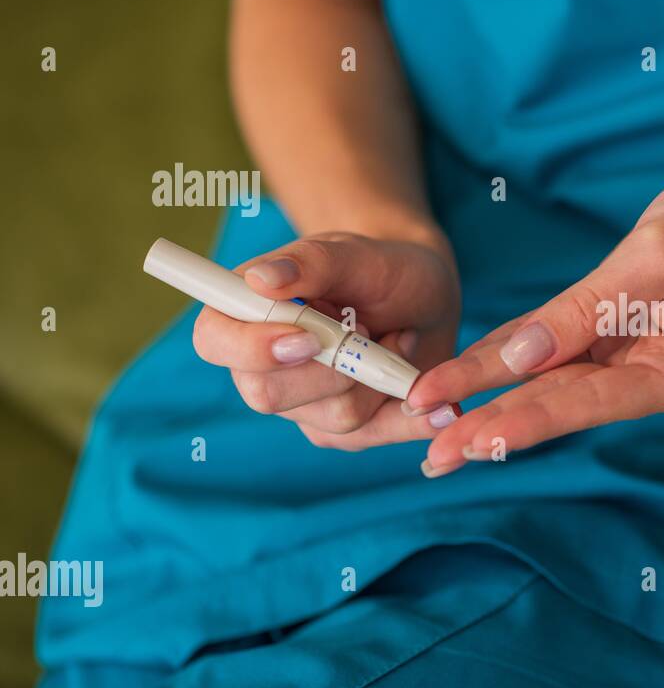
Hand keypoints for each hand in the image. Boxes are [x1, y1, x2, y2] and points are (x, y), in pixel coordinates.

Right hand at [192, 228, 461, 448]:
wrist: (425, 298)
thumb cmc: (380, 269)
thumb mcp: (354, 254)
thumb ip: (310, 263)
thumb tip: (259, 278)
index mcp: (246, 314)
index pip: (214, 341)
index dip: (252, 348)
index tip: (308, 336)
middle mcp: (263, 368)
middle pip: (267, 395)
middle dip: (332, 366)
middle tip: (367, 327)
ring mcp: (303, 406)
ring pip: (334, 416)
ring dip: (378, 374)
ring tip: (393, 338)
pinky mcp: (345, 431)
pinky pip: (375, 434)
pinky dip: (408, 409)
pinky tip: (421, 386)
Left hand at [404, 164, 663, 476]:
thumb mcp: (655, 256)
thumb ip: (586, 309)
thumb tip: (519, 359)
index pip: (586, 404)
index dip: (519, 419)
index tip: (464, 439)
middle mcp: (655, 379)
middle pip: (563, 405)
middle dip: (493, 426)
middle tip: (430, 456)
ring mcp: (637, 361)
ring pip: (553, 383)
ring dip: (494, 401)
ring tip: (433, 426)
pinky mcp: (621, 336)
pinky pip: (559, 351)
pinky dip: (513, 360)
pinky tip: (466, 376)